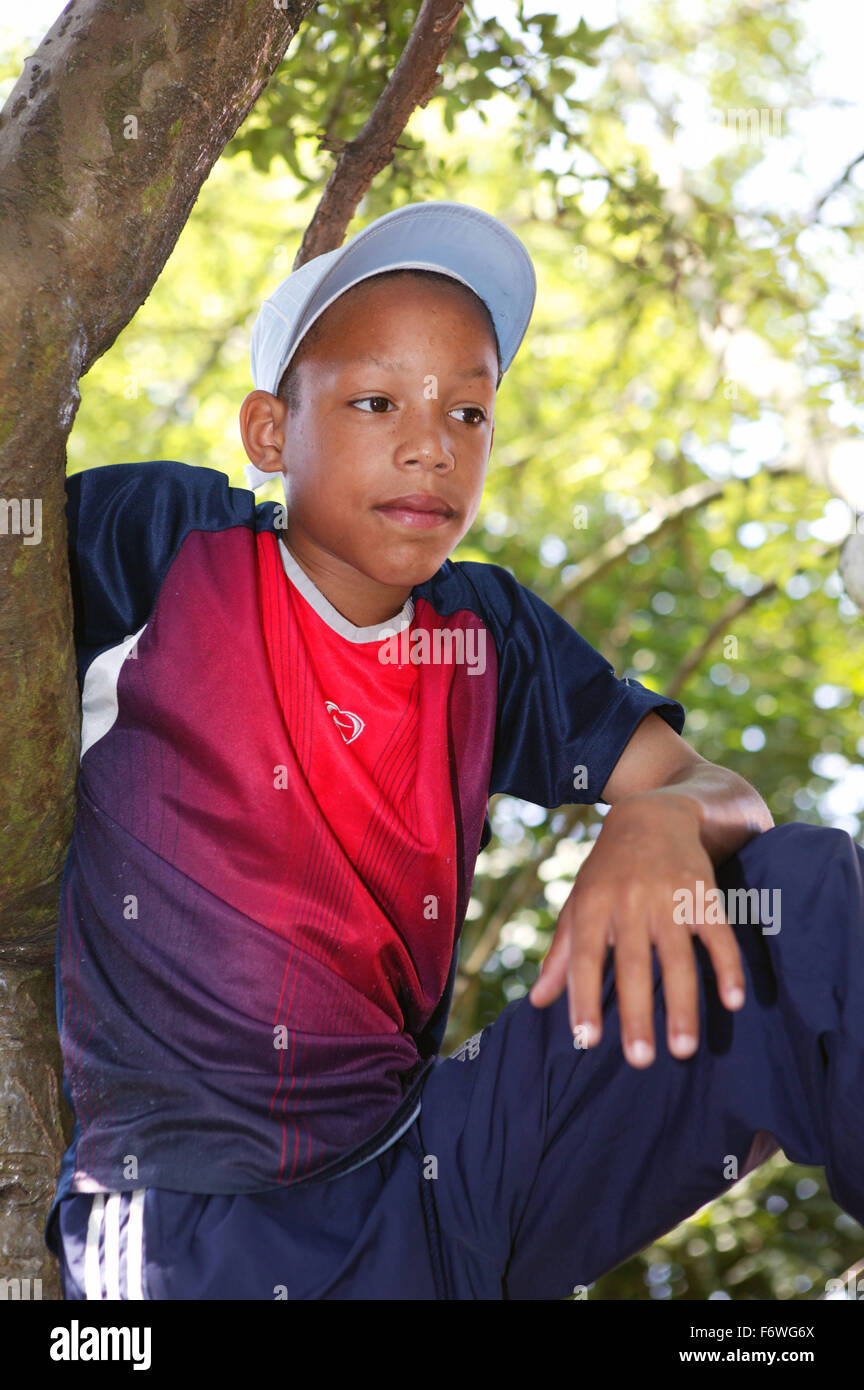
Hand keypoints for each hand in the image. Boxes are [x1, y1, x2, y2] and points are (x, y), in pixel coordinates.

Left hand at [528, 795, 746, 1066]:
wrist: (652, 813)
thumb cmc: (608, 870)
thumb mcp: (579, 903)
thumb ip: (561, 954)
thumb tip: (538, 1002)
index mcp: (592, 905)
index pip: (584, 958)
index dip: (583, 999)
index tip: (586, 1042)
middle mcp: (628, 901)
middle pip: (632, 965)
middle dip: (637, 1014)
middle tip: (641, 1062)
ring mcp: (668, 897)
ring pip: (677, 957)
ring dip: (683, 1004)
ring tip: (684, 1049)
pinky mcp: (703, 893)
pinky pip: (718, 935)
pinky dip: (728, 967)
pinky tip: (732, 1001)